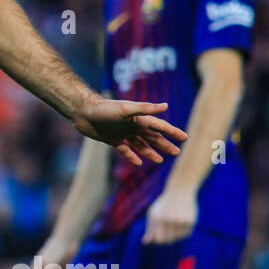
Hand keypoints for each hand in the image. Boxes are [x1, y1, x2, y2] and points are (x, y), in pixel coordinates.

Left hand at [71, 96, 187, 166]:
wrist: (83, 112)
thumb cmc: (104, 109)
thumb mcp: (126, 109)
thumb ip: (145, 109)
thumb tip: (166, 106)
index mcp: (139, 119)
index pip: (160, 126)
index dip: (172, 132)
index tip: (185, 138)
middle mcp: (132, 126)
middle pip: (152, 137)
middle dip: (165, 144)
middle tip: (176, 152)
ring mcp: (122, 133)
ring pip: (140, 145)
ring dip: (150, 152)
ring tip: (160, 161)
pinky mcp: (111, 140)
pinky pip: (125, 150)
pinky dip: (132, 156)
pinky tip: (138, 163)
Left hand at [143, 188, 197, 244]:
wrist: (180, 191)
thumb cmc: (164, 204)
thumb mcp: (154, 213)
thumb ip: (149, 229)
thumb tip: (145, 242)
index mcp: (157, 218)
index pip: (158, 239)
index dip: (159, 241)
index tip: (160, 237)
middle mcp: (168, 220)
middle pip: (168, 240)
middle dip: (167, 239)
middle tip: (168, 230)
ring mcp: (180, 221)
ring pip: (178, 238)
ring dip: (176, 234)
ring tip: (176, 223)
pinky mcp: (190, 221)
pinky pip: (187, 235)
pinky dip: (184, 232)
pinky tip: (182, 223)